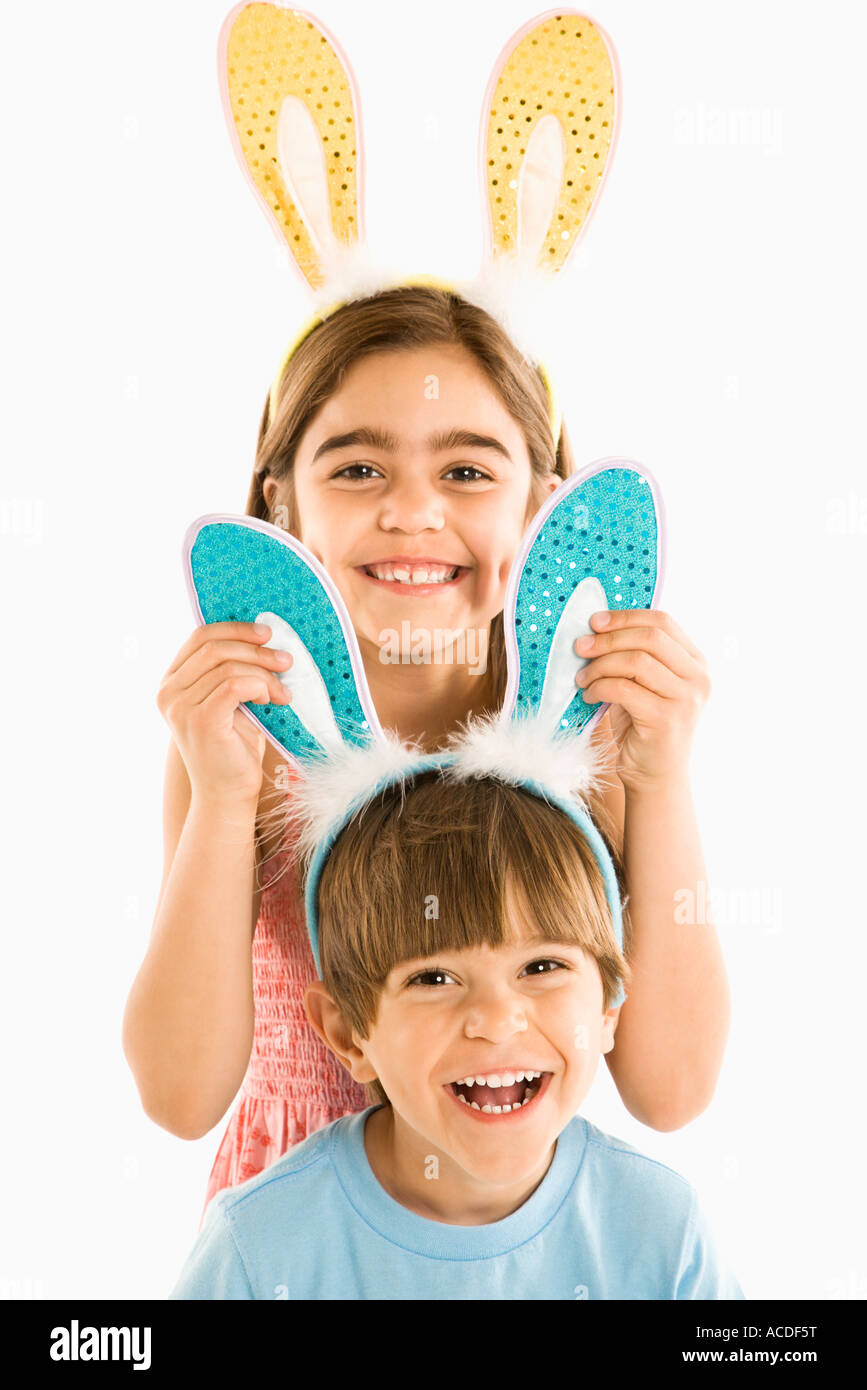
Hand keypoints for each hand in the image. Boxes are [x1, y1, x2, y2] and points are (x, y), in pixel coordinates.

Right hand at [156, 621, 293, 804]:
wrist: (228, 794)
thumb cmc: (234, 748)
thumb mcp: (230, 701)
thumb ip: (232, 671)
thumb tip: (263, 638)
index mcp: (172, 682)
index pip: (200, 638)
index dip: (236, 629)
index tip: (266, 634)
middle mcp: (168, 692)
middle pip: (215, 648)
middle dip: (256, 650)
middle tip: (286, 660)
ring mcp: (180, 707)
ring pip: (229, 666)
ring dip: (264, 674)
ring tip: (284, 691)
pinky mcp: (201, 721)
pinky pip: (235, 685)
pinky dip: (260, 686)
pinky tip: (272, 700)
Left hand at [574, 610, 710, 790]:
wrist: (655, 776)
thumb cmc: (643, 727)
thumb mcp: (644, 685)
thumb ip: (634, 656)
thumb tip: (596, 628)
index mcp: (696, 663)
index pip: (663, 622)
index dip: (625, 618)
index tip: (595, 622)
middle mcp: (698, 678)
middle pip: (650, 637)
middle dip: (608, 639)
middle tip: (580, 647)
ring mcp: (686, 699)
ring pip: (635, 661)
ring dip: (600, 666)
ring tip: (583, 679)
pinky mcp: (666, 719)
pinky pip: (623, 689)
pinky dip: (599, 687)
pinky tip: (589, 695)